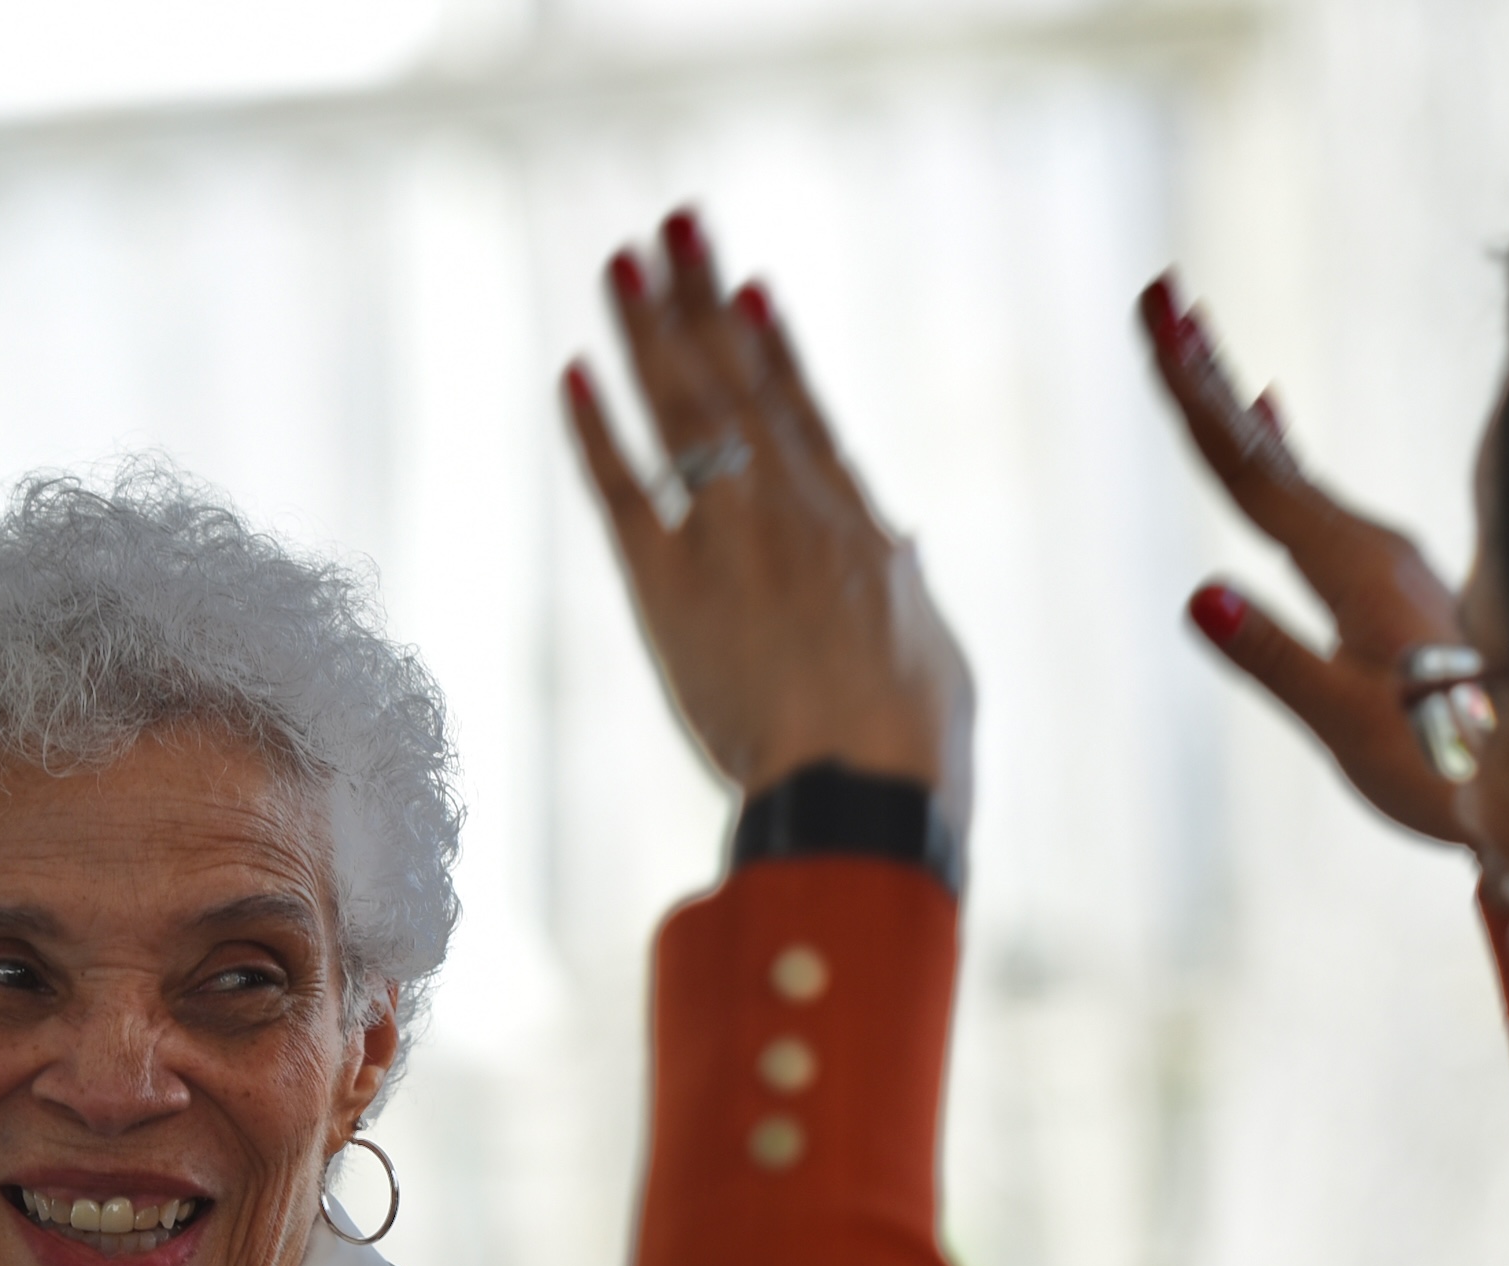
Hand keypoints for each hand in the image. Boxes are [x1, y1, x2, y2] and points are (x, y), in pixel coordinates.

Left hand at [566, 209, 974, 824]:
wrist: (860, 791)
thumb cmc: (914, 744)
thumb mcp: (934, 652)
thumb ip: (907, 591)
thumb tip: (905, 549)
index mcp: (856, 526)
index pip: (802, 411)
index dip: (769, 345)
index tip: (743, 288)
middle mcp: (790, 512)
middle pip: (735, 384)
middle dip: (699, 300)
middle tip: (671, 230)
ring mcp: (728, 543)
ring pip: (680, 413)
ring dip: (645, 330)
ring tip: (620, 262)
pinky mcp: (671, 591)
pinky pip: (623, 494)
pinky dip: (596, 432)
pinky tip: (574, 373)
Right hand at [1141, 274, 1470, 845]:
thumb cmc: (1446, 765)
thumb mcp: (1349, 723)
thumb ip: (1273, 657)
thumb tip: (1198, 593)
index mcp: (1349, 565)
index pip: (1250, 469)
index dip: (1195, 394)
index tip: (1159, 316)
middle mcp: (1365, 544)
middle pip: (1264, 446)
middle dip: (1206, 371)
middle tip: (1160, 294)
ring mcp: (1378, 556)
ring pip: (1288, 463)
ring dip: (1234, 399)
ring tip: (1194, 339)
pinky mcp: (1385, 578)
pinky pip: (1312, 493)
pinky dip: (1278, 446)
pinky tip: (1271, 415)